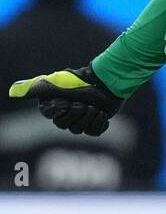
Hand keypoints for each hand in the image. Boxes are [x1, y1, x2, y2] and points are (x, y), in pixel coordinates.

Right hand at [8, 65, 123, 135]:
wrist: (107, 82)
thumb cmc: (80, 81)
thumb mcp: (54, 83)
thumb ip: (33, 88)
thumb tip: (11, 92)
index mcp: (53, 105)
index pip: (51, 116)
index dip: (61, 109)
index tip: (68, 100)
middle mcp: (65, 114)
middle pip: (65, 125)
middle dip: (77, 113)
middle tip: (84, 103)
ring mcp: (81, 119)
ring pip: (79, 130)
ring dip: (88, 117)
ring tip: (95, 107)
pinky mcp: (95, 122)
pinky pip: (94, 132)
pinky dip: (99, 122)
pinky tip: (101, 113)